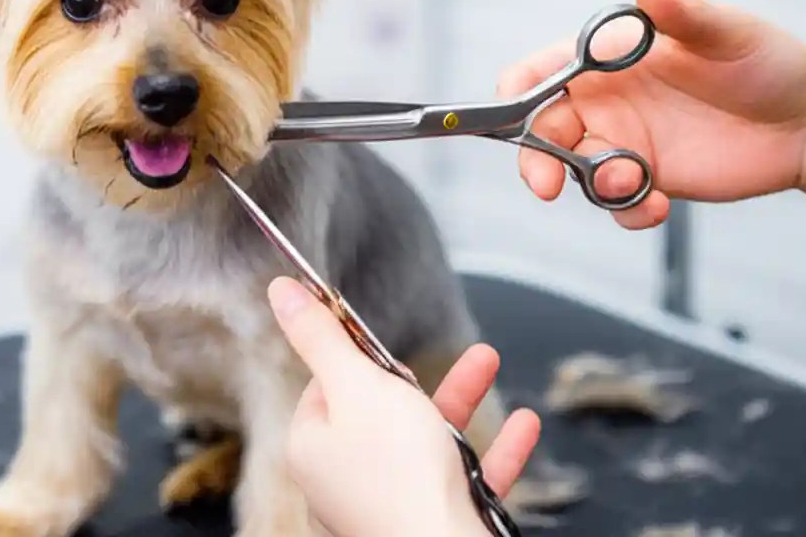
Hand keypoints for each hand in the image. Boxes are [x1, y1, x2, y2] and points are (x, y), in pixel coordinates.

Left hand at [268, 277, 539, 536]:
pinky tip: (524, 426)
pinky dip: (494, 450)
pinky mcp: (429, 521)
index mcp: (312, 447)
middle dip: (421, 378)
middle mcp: (343, 481)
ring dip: (461, 400)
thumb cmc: (400, 476)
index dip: (357, 359)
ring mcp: (387, 505)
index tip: (384, 344)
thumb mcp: (359, 384)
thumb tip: (281, 291)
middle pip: (380, 412)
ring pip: (426, 443)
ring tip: (488, 362)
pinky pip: (462, 480)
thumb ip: (323, 337)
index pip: (325, 387)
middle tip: (434, 349)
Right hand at [498, 0, 805, 229]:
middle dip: (535, 160)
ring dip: (593, 187)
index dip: (514, 93)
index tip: (512, 115)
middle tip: (547, 184)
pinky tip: (659, 204)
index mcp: (606, 60)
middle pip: (541, 132)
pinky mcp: (644, 180)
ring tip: (637, 184)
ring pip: (573, 174)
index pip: (539, 72)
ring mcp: (621, 143)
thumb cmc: (766, 62)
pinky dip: (627, 211)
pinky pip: (614, 205)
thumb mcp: (725, 33)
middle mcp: (605, 102)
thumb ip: (680, 13)